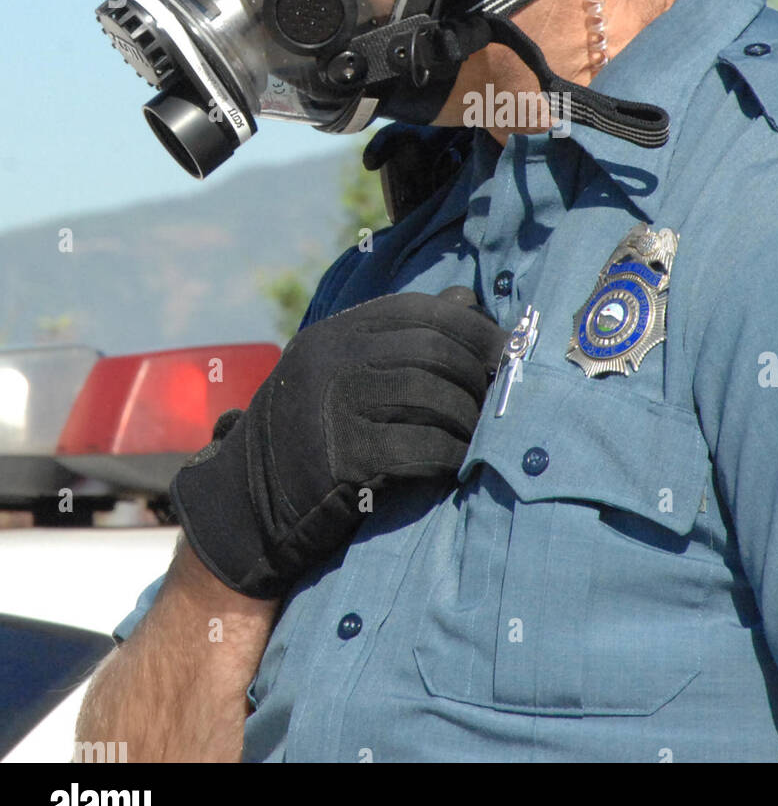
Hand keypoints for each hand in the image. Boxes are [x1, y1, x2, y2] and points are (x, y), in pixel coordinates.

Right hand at [170, 287, 506, 597]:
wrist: (244, 505)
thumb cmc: (310, 435)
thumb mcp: (342, 372)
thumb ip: (399, 337)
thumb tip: (466, 299)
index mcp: (334, 334)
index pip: (418, 311)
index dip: (471, 328)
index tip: (504, 350)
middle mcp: (330, 361)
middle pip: (430, 351)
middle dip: (475, 375)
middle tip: (498, 398)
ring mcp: (332, 408)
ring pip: (429, 397)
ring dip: (467, 418)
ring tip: (478, 434)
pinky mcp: (341, 460)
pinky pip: (418, 449)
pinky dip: (448, 455)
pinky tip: (455, 463)